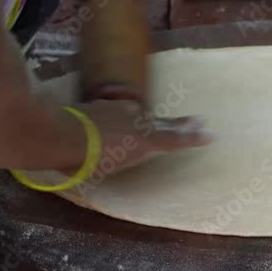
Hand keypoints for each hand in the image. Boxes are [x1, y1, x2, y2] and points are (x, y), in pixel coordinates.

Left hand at [75, 99, 211, 175]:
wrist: (61, 133)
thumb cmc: (86, 161)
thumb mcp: (111, 166)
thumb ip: (124, 157)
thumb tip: (125, 153)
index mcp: (144, 142)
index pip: (174, 140)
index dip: (192, 139)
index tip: (210, 136)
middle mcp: (139, 122)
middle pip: (165, 122)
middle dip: (183, 122)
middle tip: (199, 119)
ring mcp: (122, 110)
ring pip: (143, 114)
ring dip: (152, 119)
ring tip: (163, 120)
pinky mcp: (105, 104)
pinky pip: (122, 110)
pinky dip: (126, 115)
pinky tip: (124, 115)